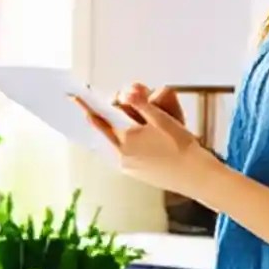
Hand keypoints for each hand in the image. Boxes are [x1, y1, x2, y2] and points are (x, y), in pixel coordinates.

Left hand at [73, 82, 220, 197]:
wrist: (195, 176)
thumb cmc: (181, 146)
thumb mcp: (161, 119)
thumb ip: (141, 105)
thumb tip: (124, 92)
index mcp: (125, 139)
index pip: (99, 120)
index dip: (86, 108)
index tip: (73, 98)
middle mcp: (121, 155)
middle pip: (108, 130)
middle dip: (110, 116)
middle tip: (119, 103)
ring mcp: (127, 166)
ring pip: (115, 142)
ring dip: (118, 130)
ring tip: (130, 121)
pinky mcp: (134, 174)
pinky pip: (122, 153)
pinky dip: (125, 142)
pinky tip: (136, 137)